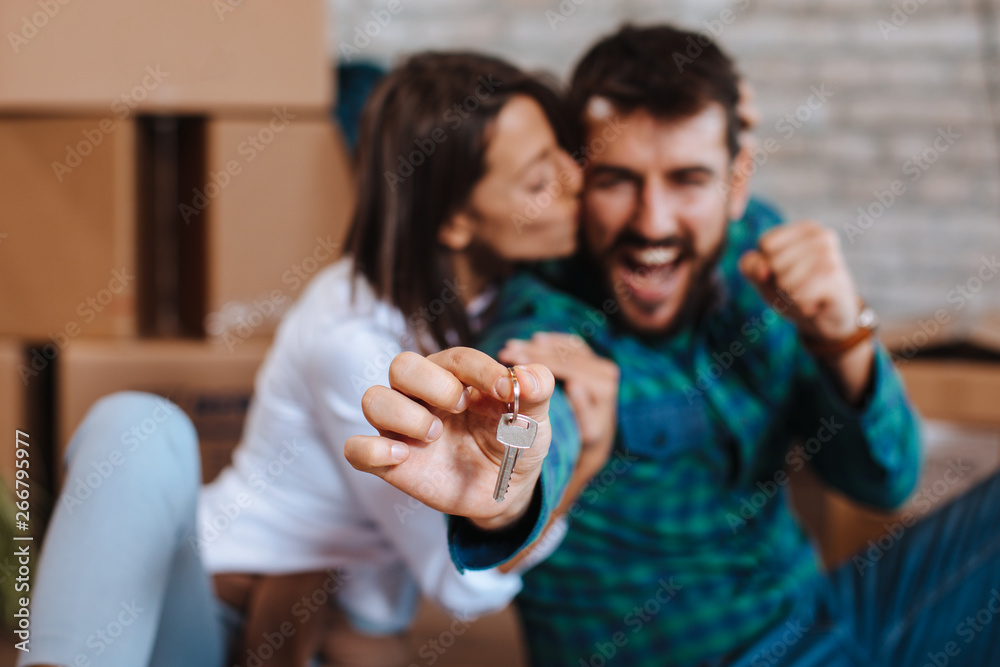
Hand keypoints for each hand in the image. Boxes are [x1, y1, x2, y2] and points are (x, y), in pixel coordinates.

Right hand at [344, 347, 553, 530]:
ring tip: (435, 434)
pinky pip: (356, 449)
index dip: (480, 370)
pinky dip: (372, 449)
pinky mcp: (390, 462)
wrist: (505, 491)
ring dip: (403, 414)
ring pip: (373, 399)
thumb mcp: (535, 420)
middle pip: (402, 365)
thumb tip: (531, 375)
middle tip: (459, 406)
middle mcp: (423, 395)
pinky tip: (402, 456)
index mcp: (458, 377)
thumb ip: (536, 392)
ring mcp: (404, 428)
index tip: (506, 391)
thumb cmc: (515, 443)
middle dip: (431, 383)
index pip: (456, 358)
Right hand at [498, 333, 617, 476]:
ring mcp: (599, 362)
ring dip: (536, 345)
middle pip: (563, 354)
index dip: (538, 361)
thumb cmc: (584, 438)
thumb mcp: (586, 431)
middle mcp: (605, 371)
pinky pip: (570, 343)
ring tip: (511, 346)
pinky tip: (534, 340)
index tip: (513, 361)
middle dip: (532, 351)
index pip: (566, 367)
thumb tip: (574, 383)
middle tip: (506, 351)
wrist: (596, 437)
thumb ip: (582, 409)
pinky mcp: (593, 358)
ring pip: (564, 346)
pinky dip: (550, 341)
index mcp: (603, 387)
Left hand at [739, 221, 859, 342]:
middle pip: (774, 262)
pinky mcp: (835, 278)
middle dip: (781, 282)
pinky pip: (799, 295)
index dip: (768, 265)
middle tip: (801, 285)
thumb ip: (751, 266)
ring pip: (785, 281)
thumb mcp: (765, 276)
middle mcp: (821, 236)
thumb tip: (763, 270)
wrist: (828, 319)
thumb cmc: (795, 290)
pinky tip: (816, 303)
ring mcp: (830, 256)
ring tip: (808, 293)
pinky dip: (802, 304)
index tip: (787, 271)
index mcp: (806, 228)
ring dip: (792, 295)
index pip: (766, 243)